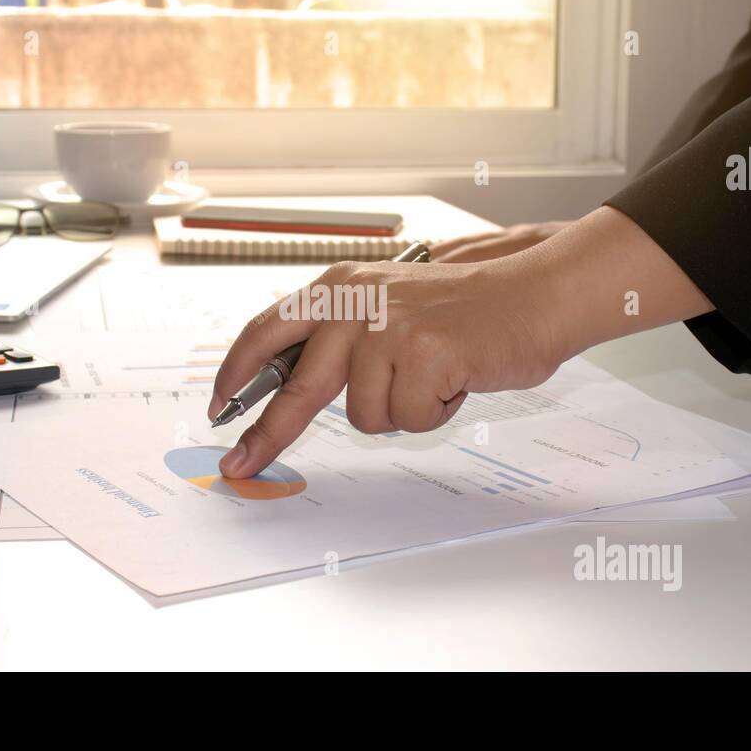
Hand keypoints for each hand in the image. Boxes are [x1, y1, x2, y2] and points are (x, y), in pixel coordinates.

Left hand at [209, 206, 713, 477]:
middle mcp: (355, 303)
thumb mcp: (388, 304)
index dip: (236, 372)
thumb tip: (291, 384)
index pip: (268, 330)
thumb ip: (342, 334)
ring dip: (403, 410)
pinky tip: (455, 379)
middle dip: (268, 435)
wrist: (532, 294)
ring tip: (435, 377)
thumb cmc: (466, 310)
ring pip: (366, 416)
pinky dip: (436, 412)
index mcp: (341, 286)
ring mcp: (387, 329)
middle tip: (240, 464)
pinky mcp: (422, 354)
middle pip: (296, 388)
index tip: (218, 405)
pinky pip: (411, 418)